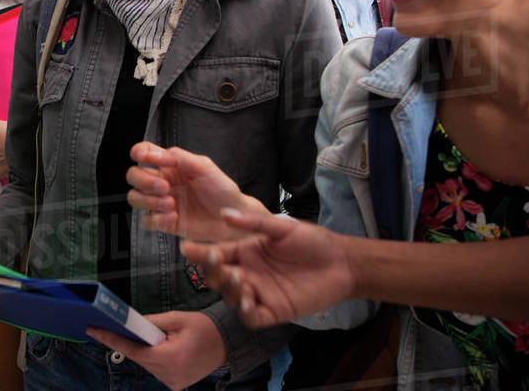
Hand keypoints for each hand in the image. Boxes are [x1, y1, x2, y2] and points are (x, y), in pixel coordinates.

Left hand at [87, 311, 225, 390]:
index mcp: (170, 357)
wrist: (227, 343)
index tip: (93, 330)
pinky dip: (154, 358)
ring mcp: (173, 382)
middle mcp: (170, 374)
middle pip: (138, 357)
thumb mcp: (177, 319)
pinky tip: (159, 347)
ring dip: (144, 350)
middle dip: (130, 342)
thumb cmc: (205, 328)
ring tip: (153, 336)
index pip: (132, 349)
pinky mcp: (176, 384)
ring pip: (146, 364)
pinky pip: (156, 369)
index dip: (111, 339)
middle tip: (116, 326)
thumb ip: (152, 322)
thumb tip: (130, 323)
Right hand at [126, 141, 265, 241]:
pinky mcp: (164, 222)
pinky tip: (173, 217)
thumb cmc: (222, 190)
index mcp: (170, 165)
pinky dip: (156, 219)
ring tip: (170, 204)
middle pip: (133, 176)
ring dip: (149, 200)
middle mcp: (162, 182)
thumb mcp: (204, 167)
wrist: (232, 219)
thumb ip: (180, 157)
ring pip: (134, 198)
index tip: (144, 158)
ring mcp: (161, 202)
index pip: (144, 152)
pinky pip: (146, 221)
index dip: (139, 153)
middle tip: (164, 187)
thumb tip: (157, 154)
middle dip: (144, 181)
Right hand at [180, 207, 356, 329]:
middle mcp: (248, 274)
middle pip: (218, 277)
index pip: (217, 254)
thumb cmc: (312, 241)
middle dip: (211, 270)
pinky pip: (251, 316)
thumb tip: (223, 213)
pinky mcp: (273, 312)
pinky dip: (244, 310)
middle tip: (215, 260)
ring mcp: (259, 294)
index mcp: (246, 252)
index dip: (201, 252)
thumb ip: (253, 223)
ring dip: (228, 288)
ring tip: (235, 277)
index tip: (186, 247)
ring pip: (230, 297)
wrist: (341, 263)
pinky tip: (247, 298)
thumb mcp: (281, 228)